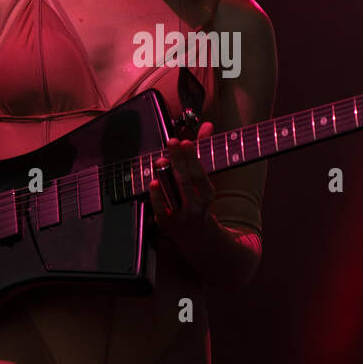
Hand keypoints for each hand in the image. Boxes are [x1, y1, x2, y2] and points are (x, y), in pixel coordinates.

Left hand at [149, 121, 216, 247]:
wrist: (198, 238)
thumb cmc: (199, 201)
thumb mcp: (204, 179)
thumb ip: (202, 151)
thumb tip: (207, 125)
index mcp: (207, 195)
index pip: (199, 174)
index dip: (192, 158)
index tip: (186, 142)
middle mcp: (195, 207)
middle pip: (185, 181)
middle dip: (178, 160)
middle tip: (171, 143)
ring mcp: (180, 216)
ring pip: (173, 193)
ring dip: (166, 176)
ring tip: (161, 160)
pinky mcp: (166, 223)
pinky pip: (160, 208)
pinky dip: (157, 195)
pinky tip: (154, 182)